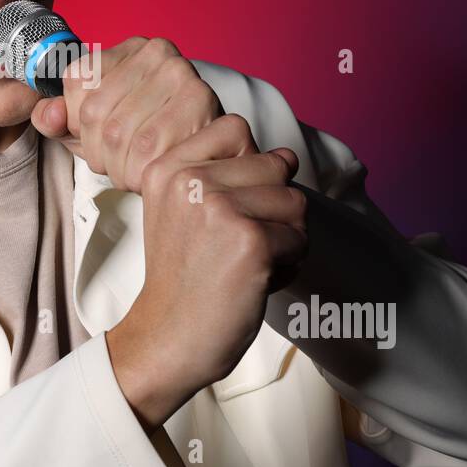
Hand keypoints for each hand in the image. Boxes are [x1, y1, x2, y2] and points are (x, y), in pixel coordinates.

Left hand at [29, 36, 223, 192]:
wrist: (203, 158)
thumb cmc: (143, 138)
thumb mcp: (88, 128)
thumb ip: (56, 119)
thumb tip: (49, 114)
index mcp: (127, 49)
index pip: (77, 81)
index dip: (76, 124)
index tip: (94, 138)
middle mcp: (157, 52)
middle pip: (95, 113)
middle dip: (98, 152)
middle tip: (115, 163)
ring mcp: (181, 73)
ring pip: (119, 135)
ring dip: (119, 168)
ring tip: (132, 169)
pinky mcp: (201, 101)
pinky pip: (149, 151)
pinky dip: (141, 173)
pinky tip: (153, 171)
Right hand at [105, 114, 308, 429]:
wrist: (167, 338)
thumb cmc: (183, 277)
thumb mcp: (179, 209)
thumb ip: (221, 174)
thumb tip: (288, 155)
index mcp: (166, 167)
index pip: (235, 128)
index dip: (249, 164)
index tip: (228, 205)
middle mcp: (190, 180)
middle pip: (274, 165)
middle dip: (272, 207)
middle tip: (236, 244)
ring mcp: (220, 209)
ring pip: (295, 202)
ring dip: (285, 237)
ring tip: (248, 262)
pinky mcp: (250, 242)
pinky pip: (300, 240)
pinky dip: (288, 265)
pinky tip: (255, 281)